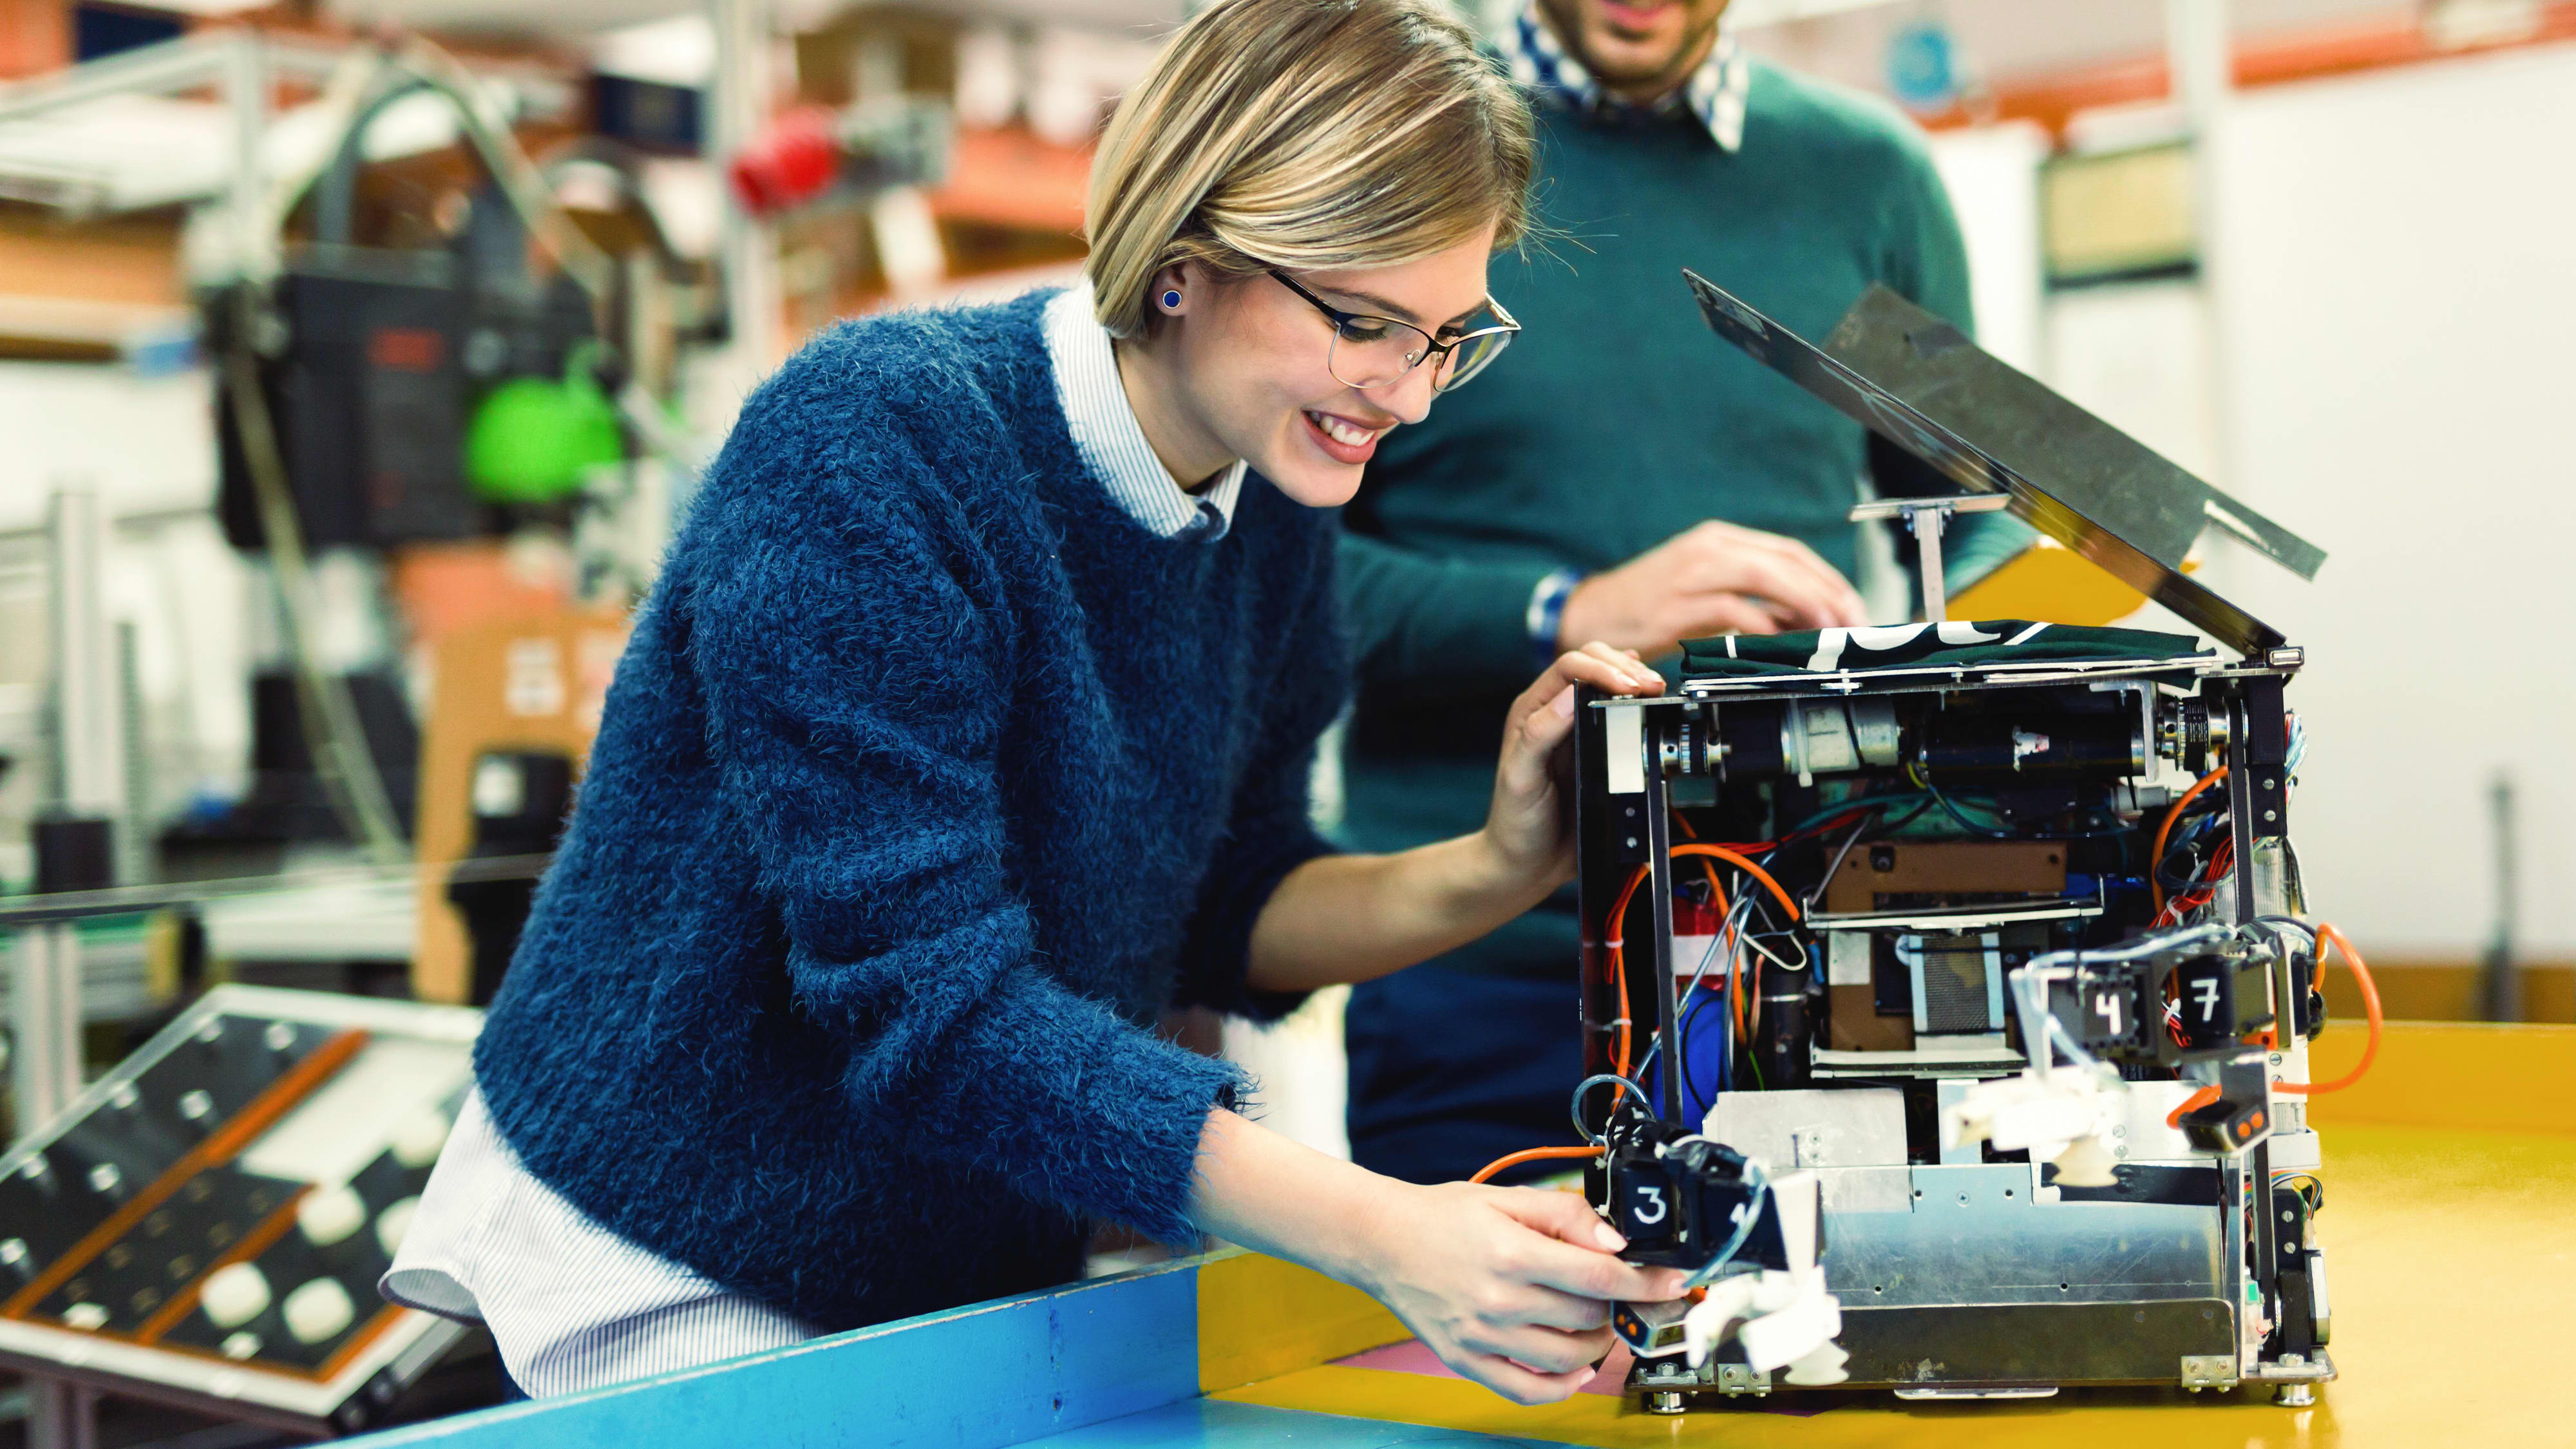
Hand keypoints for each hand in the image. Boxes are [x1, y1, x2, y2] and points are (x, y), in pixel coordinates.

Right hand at [1353, 1180, 1689, 1404]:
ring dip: (1598, 1341)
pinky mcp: (1468, 1360)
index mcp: (1511, 1254)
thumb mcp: (1506, 1197)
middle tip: (1622, 1290)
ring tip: (1596, 1319)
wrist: (1380, 1241)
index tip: (1674, 1281)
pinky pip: (1527, 1389)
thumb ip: (1565, 1214)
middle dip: (1619, 1305)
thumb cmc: (1442, 1216)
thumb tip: (1616, 1240)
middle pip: (1589, 1318)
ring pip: (1568, 1356)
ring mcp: (1482, 1337)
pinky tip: (1576, 1366)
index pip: (1600, 1278)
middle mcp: (1498, 1300)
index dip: (1646, 1282)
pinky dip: (1562, 1385)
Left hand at [1479, 642, 1660, 896]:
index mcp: (1532, 711)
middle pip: (1592, 664)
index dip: (1602, 668)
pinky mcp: (1598, 746)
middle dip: (1625, 667)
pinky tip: (1649, 695)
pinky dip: (1637, 699)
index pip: (1569, 666)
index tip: (1630, 685)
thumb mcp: (1520, 779)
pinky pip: (1620, 711)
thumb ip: (1539, 736)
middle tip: (1653, 685)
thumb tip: (1570, 698)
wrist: (1527, 863)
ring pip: (1608, 682)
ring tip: (1657, 688)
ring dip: (1635, 678)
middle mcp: (1555, 712)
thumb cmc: (1515, 823)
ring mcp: (1578, 727)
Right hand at [1559, 520, 1865, 660]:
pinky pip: (1733, 612)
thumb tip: (1803, 620)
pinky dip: (1763, 627)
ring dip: (1804, 605)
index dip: (1828, 579)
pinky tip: (1782, 643)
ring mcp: (1691, 574)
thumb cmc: (1649, 605)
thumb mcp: (1704, 590)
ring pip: (1764, 578)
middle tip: (1852, 623)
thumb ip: (1751, 599)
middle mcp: (1708, 549)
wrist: (1590, 614)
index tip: (1852, 607)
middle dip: (1827, 592)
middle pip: (1784, 561)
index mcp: (1718, 540)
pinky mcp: (1677, 606)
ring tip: (1829, 631)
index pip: (1788, 552)